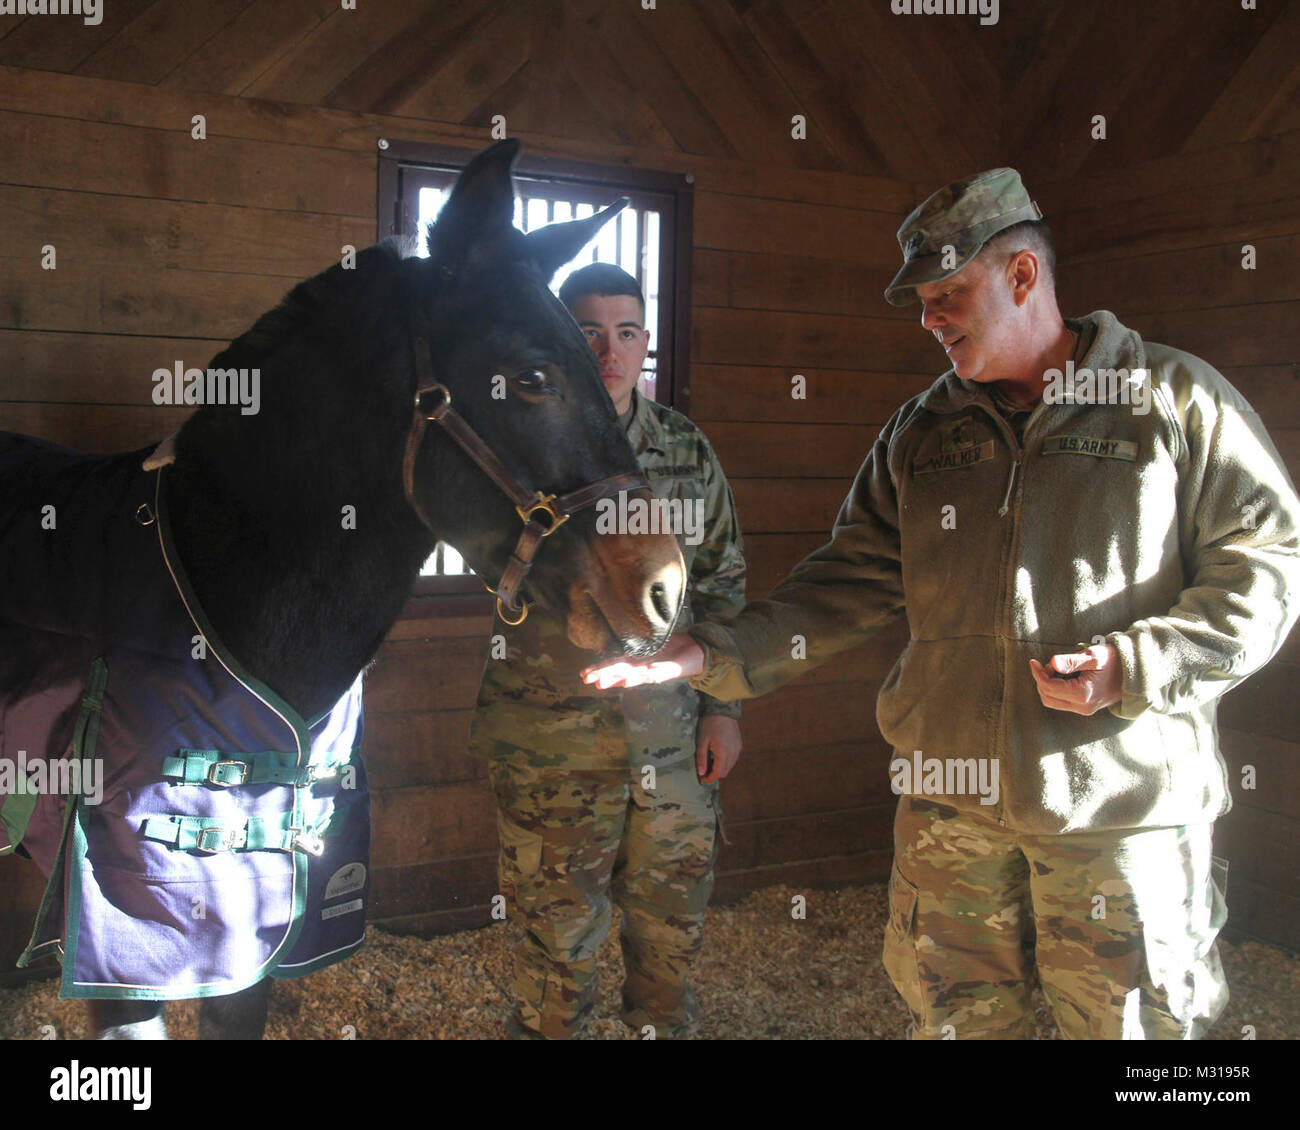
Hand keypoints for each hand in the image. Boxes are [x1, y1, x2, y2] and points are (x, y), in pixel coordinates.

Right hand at [581, 632, 704, 689]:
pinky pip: (664, 671)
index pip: (615, 666)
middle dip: (609, 676)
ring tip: (617, 681)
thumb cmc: (672, 648)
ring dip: (630, 678)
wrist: (697, 652)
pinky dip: (657, 673)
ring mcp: (659, 670)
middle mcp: (645, 668)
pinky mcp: (674, 669)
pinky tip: (649, 673)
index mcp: (637, 662)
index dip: (600, 670)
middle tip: (593, 681)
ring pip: (641, 675)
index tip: (585, 675)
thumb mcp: (651, 647)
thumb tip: (616, 652)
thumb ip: (636, 651)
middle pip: (623, 672)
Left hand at [696, 715, 741, 782]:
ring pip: (730, 766)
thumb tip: (701, 773)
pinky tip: (718, 753)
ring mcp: (738, 749)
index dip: (710, 778)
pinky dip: (726, 760)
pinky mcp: (739, 744)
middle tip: (704, 769)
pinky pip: (733, 758)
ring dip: (721, 767)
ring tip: (710, 761)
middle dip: (715, 773)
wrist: (722, 709)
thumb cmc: (709, 724)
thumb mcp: (701, 741)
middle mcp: (733, 753)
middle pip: (725, 771)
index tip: (702, 778)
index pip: (718, 773)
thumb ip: (701, 758)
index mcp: (723, 753)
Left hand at [1029, 644, 1123, 715]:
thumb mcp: (1093, 656)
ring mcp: (1084, 710)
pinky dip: (1056, 690)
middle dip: (1042, 680)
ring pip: (1053, 702)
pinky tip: (1063, 676)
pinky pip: (1062, 702)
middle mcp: (1082, 707)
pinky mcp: (1086, 708)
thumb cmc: (1114, 660)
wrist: (1134, 672)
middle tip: (1047, 664)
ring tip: (1056, 669)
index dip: (1037, 673)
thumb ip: (1072, 660)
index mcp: (1083, 695)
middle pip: (1047, 697)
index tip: (1033, 661)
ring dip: (1048, 685)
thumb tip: (1052, 663)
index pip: (1048, 687)